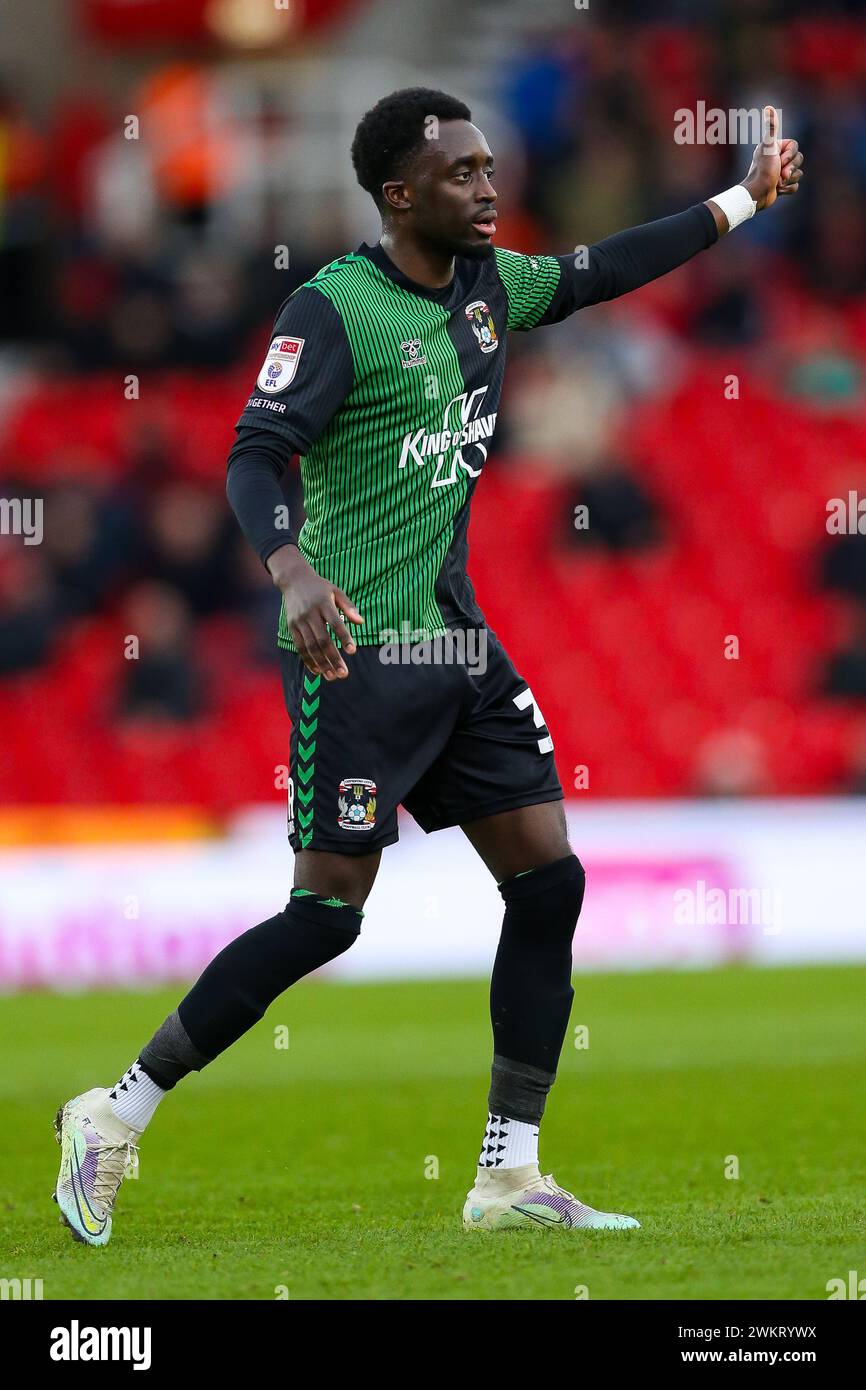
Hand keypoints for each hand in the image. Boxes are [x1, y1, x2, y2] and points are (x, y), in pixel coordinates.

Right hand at [266, 544, 362, 679]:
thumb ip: (349, 606)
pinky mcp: (291, 626)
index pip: (335, 623)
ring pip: (310, 646)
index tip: (352, 651)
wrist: (294, 579)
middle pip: (322, 639)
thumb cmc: (320, 587)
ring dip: (321, 663)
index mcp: (323, 603)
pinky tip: (317, 671)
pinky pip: (299, 646)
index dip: (344, 637)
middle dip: (333, 658)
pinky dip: (308, 660)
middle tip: (343, 673)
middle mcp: (310, 613)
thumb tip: (361, 622)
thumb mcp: (336, 591)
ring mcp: (299, 621)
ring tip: (332, 676)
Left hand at [741, 106, 804, 210]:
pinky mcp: (781, 185)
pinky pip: (795, 186)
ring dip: (789, 180)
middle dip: (791, 169)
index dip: (790, 155)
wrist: (757, 194)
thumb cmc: (763, 170)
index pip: (795, 147)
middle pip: (799, 159)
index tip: (779, 161)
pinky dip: (788, 189)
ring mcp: (780, 172)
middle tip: (779, 174)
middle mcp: (777, 158)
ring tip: (777, 183)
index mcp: (775, 148)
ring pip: (798, 173)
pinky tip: (778, 190)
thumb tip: (769, 107)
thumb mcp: (768, 146)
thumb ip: (770, 127)